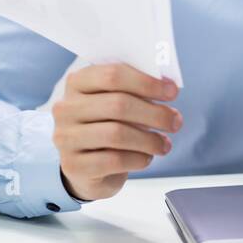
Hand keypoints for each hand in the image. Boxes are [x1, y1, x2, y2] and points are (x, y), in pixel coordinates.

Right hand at [52, 63, 181, 201]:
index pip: (113, 75)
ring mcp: (66, 137)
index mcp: (77, 82)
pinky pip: (114, 160)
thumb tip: (169, 86)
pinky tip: (146, 158)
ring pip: (117, 134)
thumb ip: (137, 90)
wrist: (86, 167)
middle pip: (118, 104)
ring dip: (149, 139)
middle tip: (176, 122)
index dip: (147, 83)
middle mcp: (66, 108)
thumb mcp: (118, 102)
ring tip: (164, 144)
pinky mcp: (73, 165)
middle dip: (154, 113)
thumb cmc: (109, 126)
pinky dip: (138, 159)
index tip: (172, 92)